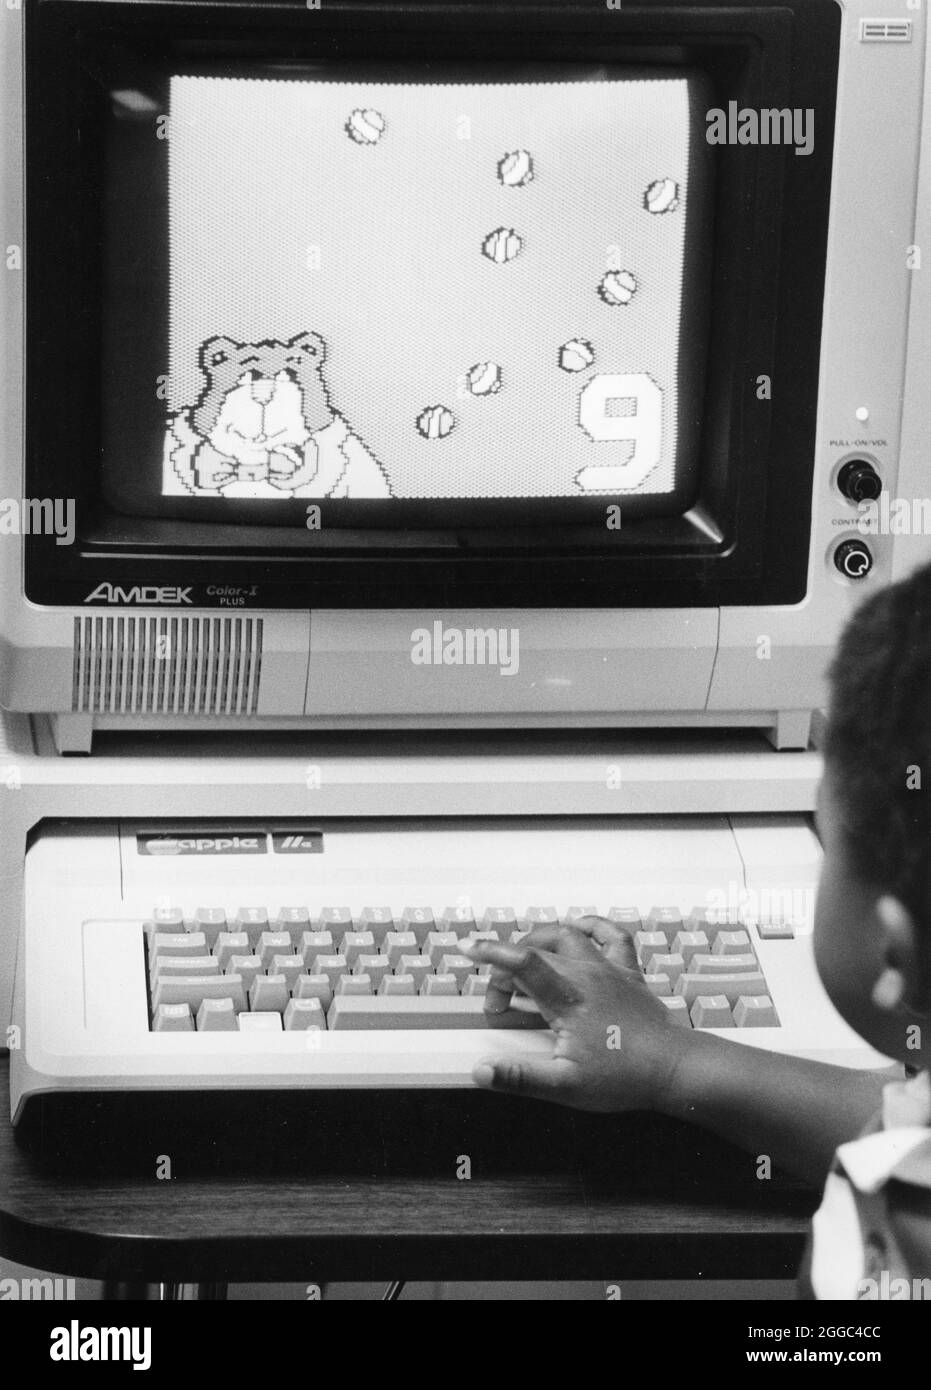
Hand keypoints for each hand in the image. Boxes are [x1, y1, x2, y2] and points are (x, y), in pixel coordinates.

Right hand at [460, 918, 692, 1113]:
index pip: (521, 963)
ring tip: (524, 957)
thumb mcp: (565, 1086)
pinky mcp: (628, 973)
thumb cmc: (625, 1077)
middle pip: (535, 951)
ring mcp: (609, 970)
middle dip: (507, 969)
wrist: (674, 1069)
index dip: (491, 952)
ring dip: (540, 940)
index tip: (469, 949)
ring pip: (568, 935)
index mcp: (568, 999)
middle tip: (500, 1002)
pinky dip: (592, 926)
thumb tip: (482, 1071)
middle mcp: (586, 976)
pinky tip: (579, 928)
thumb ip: (520, 1076)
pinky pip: (611, 935)